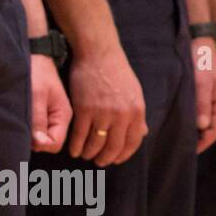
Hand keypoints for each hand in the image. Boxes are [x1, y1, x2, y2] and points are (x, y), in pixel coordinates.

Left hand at [29, 54, 70, 153]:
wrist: (33, 54)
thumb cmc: (35, 72)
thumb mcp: (36, 96)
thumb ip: (38, 120)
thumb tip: (39, 144)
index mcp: (63, 116)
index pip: (55, 144)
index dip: (41, 143)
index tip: (27, 131)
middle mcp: (59, 119)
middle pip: (48, 142)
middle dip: (34, 138)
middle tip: (21, 122)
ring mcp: (51, 116)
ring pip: (40, 136)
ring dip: (29, 131)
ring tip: (20, 116)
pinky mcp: (42, 112)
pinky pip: (36, 127)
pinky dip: (28, 124)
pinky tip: (21, 115)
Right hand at [65, 45, 145, 166]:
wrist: (98, 53)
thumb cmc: (116, 70)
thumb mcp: (134, 92)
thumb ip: (137, 114)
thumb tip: (141, 133)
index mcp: (136, 111)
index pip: (132, 142)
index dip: (123, 155)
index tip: (116, 160)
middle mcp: (121, 115)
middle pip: (114, 147)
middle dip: (106, 159)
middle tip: (99, 162)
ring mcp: (102, 112)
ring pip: (96, 143)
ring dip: (90, 153)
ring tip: (86, 155)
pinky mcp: (83, 109)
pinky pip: (80, 134)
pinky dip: (76, 145)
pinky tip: (74, 150)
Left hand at [190, 37, 215, 152]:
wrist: (199, 42)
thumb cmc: (201, 60)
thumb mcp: (201, 81)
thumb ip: (202, 103)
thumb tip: (202, 127)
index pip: (215, 130)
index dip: (204, 142)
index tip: (190, 151)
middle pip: (211, 128)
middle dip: (199, 140)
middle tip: (182, 150)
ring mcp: (212, 99)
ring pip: (205, 121)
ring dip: (195, 132)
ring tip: (181, 141)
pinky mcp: (203, 93)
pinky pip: (200, 112)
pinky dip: (192, 121)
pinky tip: (182, 124)